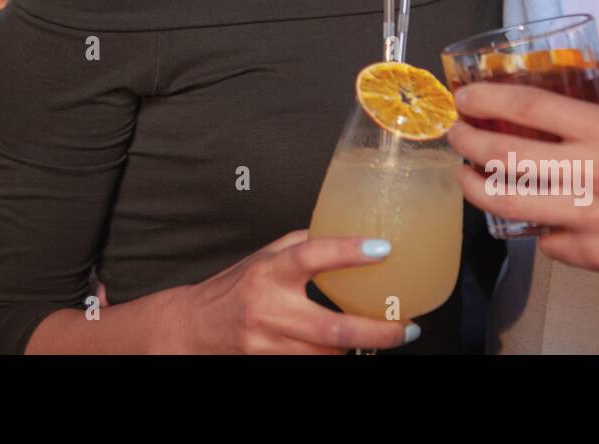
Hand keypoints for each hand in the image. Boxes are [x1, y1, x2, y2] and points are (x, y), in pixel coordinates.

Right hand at [160, 230, 419, 353]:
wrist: (191, 329)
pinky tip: (348, 348)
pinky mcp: (269, 364)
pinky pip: (313, 365)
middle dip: (376, 332)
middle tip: (406, 327)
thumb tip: (344, 233)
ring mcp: (268, 343)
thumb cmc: (232, 288)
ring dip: (358, 347)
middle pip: (332, 327)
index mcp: (268, 271)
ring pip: (328, 354)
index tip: (383, 248)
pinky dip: (334, 356)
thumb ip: (299, 246)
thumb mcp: (262, 256)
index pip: (311, 255)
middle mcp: (269, 308)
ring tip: (385, 336)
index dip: (348, 252)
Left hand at [447, 52, 598, 285]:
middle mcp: (593, 173)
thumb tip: (596, 56)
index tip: (465, 99)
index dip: (483, 101)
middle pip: (504, 156)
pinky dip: (533, 227)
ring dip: (477, 188)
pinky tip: (528, 215)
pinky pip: (546, 240)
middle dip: (466, 143)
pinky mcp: (597, 255)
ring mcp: (591, 217)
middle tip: (456, 135)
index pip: (525, 108)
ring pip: (509, 204)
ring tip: (467, 177)